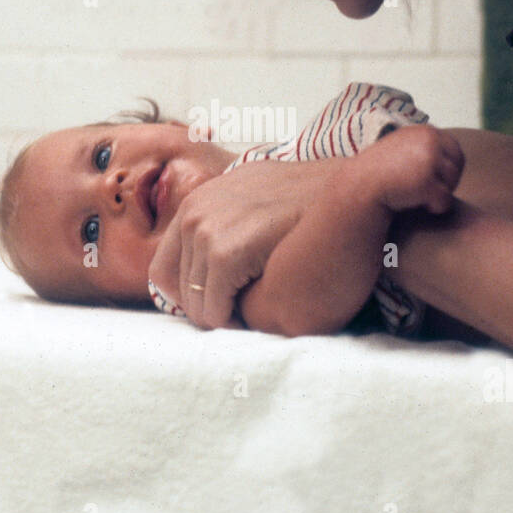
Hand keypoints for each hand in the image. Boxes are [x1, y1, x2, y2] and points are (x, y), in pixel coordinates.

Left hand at [148, 157, 339, 328]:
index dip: (188, 294)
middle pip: (174, 287)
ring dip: (220, 317)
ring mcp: (206, 231)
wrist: (348, 189)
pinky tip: (254, 318)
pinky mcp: (225, 253)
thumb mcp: (259, 195)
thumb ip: (232, 217)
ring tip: (249, 319)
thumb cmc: (313, 198)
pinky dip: (230, 322)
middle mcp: (193, 213)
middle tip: (236, 318)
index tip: (217, 304)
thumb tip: (220, 247)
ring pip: (194, 303)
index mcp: (197, 202)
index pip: (165, 266)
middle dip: (203, 308)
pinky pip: (214, 309)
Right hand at [366, 124, 464, 213]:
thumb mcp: (402, 148)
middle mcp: (430, 141)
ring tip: (417, 197)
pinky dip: (434, 208)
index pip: (455, 150)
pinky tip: (415, 205)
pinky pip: (444, 201)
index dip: (448, 169)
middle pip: (457, 166)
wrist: (358, 186)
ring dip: (439, 194)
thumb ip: (424, 146)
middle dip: (448, 182)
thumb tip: (450, 153)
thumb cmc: (379, 172)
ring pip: (451, 184)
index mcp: (425, 131)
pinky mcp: (427, 181)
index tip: (434, 181)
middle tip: (428, 192)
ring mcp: (429, 160)